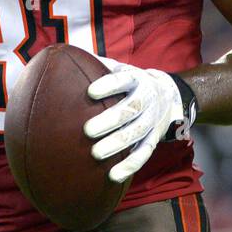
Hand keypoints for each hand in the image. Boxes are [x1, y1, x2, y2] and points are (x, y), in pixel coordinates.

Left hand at [84, 63, 195, 184]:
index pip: (124, 79)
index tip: (90, 92)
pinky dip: (130, 165)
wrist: (167, 94)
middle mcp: (148, 98)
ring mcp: (153, 120)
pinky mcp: (154, 138)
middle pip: (131, 109)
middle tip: (87, 130)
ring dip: (118, 144)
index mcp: (137, 79)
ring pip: (138, 133)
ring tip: (96, 153)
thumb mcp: (120, 68)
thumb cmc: (131, 82)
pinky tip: (113, 175)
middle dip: (110, 120)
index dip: (109, 85)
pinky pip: (144, 153)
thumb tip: (64, 56)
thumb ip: (97, 64)